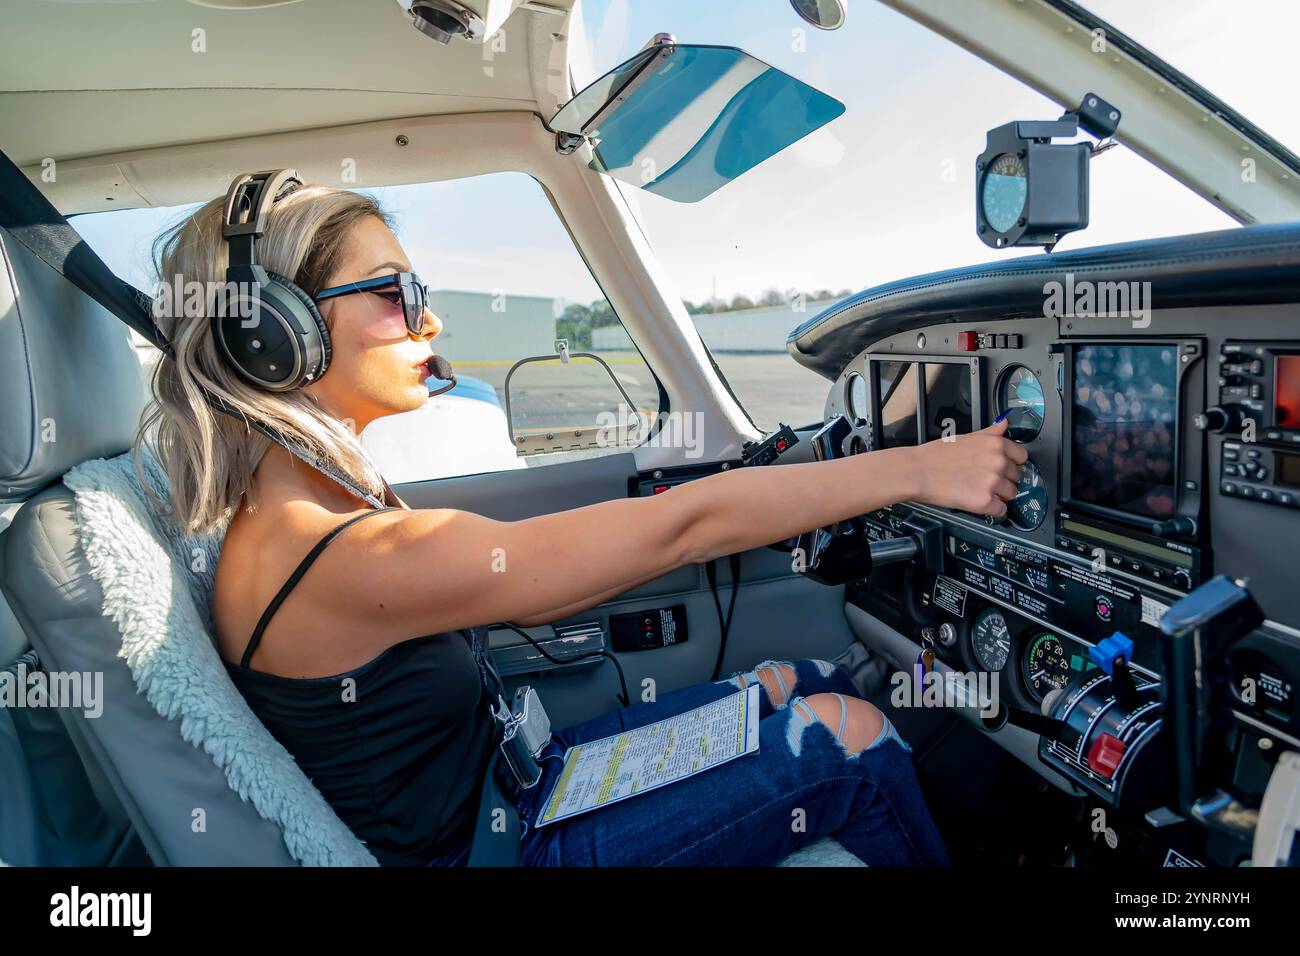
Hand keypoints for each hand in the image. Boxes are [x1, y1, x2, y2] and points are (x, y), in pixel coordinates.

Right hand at [908, 418, 1028, 516]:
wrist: (916, 471)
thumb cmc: (936, 455)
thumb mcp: (966, 437)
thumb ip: (989, 433)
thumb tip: (1004, 424)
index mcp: (996, 444)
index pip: (1021, 457)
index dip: (1011, 464)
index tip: (1002, 468)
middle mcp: (998, 462)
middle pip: (1017, 477)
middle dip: (1004, 480)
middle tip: (984, 480)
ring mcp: (992, 482)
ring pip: (1010, 494)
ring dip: (998, 495)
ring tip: (978, 490)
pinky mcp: (984, 502)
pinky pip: (1000, 510)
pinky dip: (991, 509)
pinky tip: (977, 501)